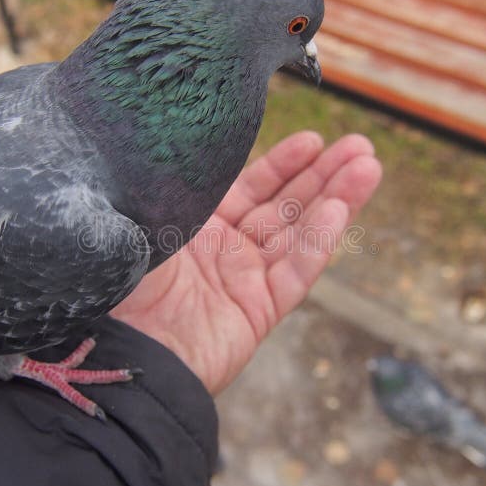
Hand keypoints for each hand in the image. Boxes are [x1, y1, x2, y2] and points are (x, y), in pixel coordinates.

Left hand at [111, 131, 380, 393]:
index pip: (251, 187)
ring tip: (368, 167)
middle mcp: (225, 250)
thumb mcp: (148, 216)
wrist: (118, 347)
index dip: (284, 164)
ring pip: (300, 234)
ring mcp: (245, 281)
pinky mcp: (258, 313)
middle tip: (360, 147)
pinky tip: (340, 210)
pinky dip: (318, 243)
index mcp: (196, 224)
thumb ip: (184, 184)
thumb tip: (203, 138)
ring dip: (335, 200)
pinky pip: (295, 273)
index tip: (314, 139)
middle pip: (286, 207)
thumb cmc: (120, 280)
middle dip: (324, 175)